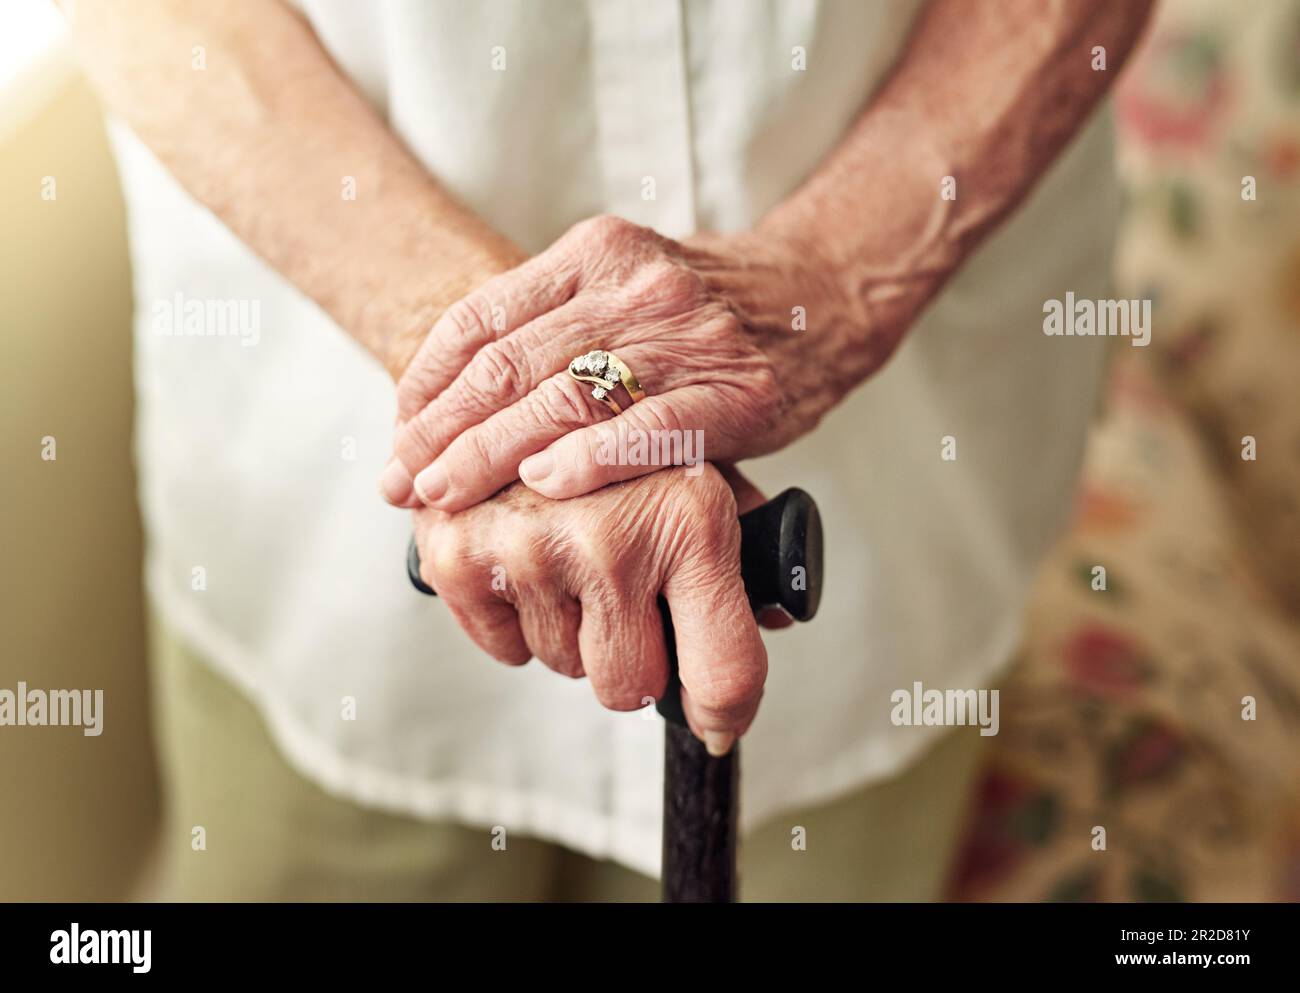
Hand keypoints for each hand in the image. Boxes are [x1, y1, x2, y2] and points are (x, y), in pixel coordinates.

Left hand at [380, 215, 875, 510]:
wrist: (821, 298)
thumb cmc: (707, 311)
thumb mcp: (623, 289)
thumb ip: (554, 327)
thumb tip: (459, 404)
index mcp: (594, 254)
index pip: (484, 318)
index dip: (427, 382)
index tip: (395, 434)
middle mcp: (634, 285)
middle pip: (512, 363)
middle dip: (443, 430)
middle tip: (399, 483)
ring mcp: (686, 337)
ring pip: (566, 396)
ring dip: (492, 453)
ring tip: (445, 497)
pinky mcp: (736, 391)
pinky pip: (652, 426)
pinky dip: (592, 457)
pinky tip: (545, 485)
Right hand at [412, 463, 781, 753]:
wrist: (514, 370)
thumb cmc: (623, 431)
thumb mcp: (701, 470)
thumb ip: (745, 546)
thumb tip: (778, 615)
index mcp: (693, 519)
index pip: (723, 671)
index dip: (723, 712)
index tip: (716, 725)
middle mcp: (612, 537)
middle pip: (631, 687)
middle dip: (632, 658)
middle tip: (625, 600)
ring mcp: (531, 549)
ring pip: (565, 665)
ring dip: (571, 629)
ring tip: (569, 554)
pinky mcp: (457, 555)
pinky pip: (505, 648)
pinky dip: (516, 618)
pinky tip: (525, 558)